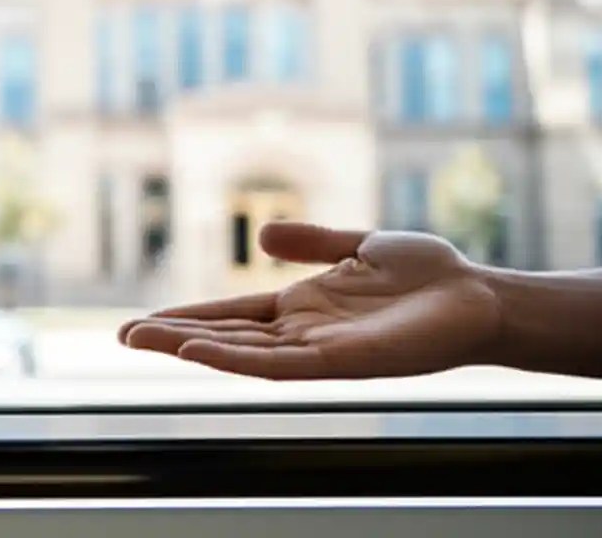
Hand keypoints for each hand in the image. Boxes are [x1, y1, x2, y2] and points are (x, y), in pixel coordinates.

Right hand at [118, 222, 502, 379]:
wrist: (480, 297)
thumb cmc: (429, 274)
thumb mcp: (359, 244)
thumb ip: (311, 240)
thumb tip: (263, 235)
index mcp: (302, 305)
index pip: (231, 314)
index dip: (187, 317)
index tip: (143, 320)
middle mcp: (302, 332)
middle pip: (225, 337)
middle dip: (172, 337)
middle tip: (121, 336)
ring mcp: (318, 349)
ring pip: (240, 354)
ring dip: (190, 348)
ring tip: (141, 340)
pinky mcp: (340, 362)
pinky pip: (277, 365)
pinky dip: (235, 359)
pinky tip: (199, 352)